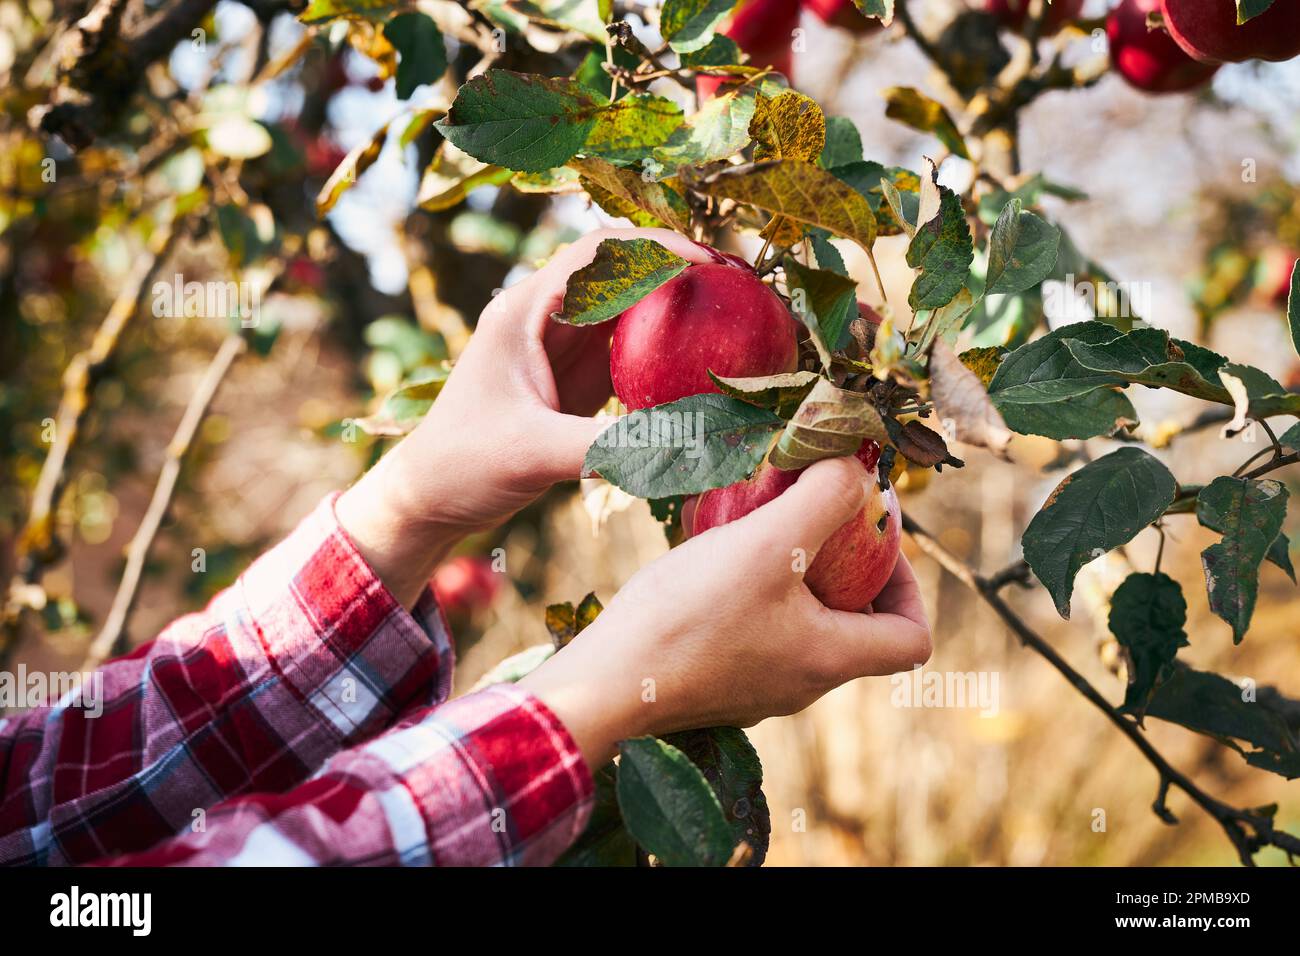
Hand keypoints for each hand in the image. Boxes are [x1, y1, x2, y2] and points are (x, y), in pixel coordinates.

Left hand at [337, 227, 713, 606]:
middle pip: (622, 270)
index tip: (710, 267)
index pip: (600, 253)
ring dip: (677, 305)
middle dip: (680, 268)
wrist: (429, 497)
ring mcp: (561, 347)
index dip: (658, 248)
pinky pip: (628, 349)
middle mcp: (545, 318)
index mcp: (526, 311)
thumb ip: (609, 449)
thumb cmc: (464, 465)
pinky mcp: (573, 378)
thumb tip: (689, 445)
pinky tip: (704, 363)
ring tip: (734, 314)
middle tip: (740, 287)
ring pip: (629, 307)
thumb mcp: (534, 454)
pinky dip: (665, 349)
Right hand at [519, 457, 932, 768]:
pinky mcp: (716, 686)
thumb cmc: (689, 616)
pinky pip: (756, 636)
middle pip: (858, 628)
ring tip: (761, 532)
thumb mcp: (770, 542)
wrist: (605, 682)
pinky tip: (714, 562)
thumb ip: (824, 498)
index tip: (877, 539)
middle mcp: (802, 686)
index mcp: (830, 660)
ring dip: (797, 579)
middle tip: (816, 520)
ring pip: (803, 629)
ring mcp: (757, 691)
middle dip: (848, 569)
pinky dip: (753, 596)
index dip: (912, 584)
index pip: (913, 639)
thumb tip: (859, 468)